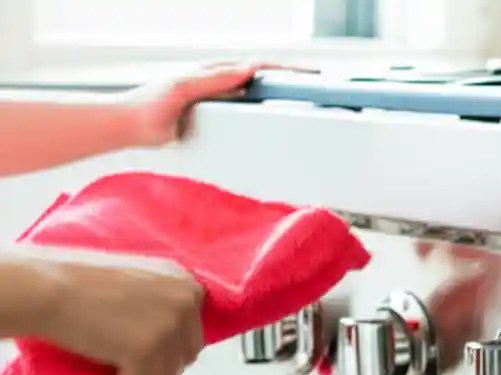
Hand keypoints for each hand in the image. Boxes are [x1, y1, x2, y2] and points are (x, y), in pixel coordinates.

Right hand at [32, 250, 204, 374]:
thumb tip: (167, 338)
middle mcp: (185, 303)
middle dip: (157, 369)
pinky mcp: (147, 351)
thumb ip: (160, 301)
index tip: (145, 357)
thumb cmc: (77, 281)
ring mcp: (169, 327)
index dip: (168, 350)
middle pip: (184, 356)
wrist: (48, 289)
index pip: (192, 330)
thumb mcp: (137, 280)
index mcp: (185, 284)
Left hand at [123, 60, 311, 146]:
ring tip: (304, 106)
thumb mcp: (184, 86)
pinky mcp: (213, 121)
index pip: (259, 66)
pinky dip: (263, 119)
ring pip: (256, 98)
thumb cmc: (151, 103)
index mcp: (215, 71)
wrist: (130, 125)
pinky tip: (273, 128)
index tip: (311, 74)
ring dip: (279, 100)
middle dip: (290, 81)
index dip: (286, 70)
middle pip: (263, 80)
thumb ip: (216, 78)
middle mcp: (220, 84)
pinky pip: (245, 117)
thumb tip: (250, 68)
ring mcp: (218, 102)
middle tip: (317, 88)